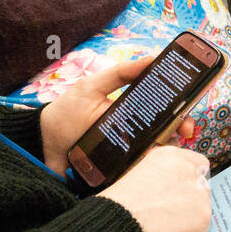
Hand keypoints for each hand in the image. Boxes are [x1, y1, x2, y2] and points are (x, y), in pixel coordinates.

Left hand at [40, 56, 195, 176]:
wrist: (42, 145)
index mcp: (133, 111)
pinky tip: (153, 166)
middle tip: (185, 131)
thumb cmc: (66, 113)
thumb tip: (151, 57)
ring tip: (170, 149)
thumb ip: (120, 73)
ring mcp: (129, 154)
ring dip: (170, 152)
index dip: (181, 110)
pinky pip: (141, 174)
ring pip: (159, 156)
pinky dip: (151, 171)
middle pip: (168, 134)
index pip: (164, 110)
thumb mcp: (92, 86)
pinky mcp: (120, 173)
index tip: (189, 108)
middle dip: (182, 131)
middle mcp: (135, 133)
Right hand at [101, 146, 211, 231]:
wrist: (118, 226)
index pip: (198, 163)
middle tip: (172, 212)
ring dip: (190, 215)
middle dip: (190, 198)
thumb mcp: (138, 175)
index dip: (190, 178)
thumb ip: (162, 175)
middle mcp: (188, 170)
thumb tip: (171, 185)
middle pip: (201, 185)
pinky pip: (200, 227)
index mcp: (171, 156)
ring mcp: (199, 194)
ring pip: (202, 206)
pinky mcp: (204, 217)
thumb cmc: (119, 205)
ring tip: (164, 225)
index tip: (183, 189)